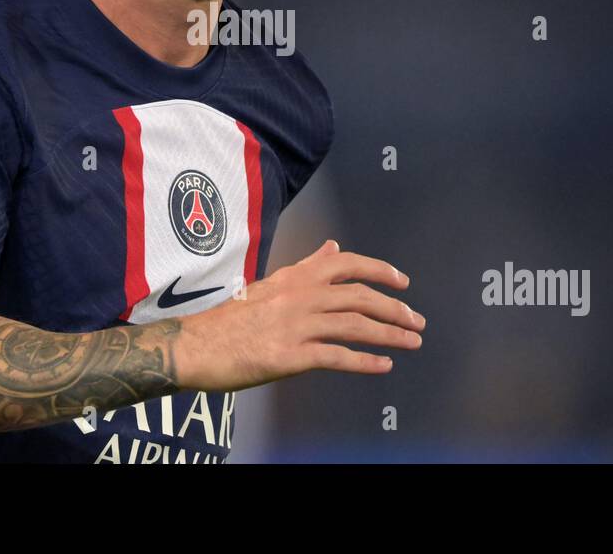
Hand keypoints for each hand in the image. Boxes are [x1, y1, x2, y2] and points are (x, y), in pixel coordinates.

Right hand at [174, 239, 424, 391]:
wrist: (194, 346)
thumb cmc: (230, 320)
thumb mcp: (270, 285)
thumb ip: (307, 267)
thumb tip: (334, 246)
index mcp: (293, 278)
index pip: (345, 264)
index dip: (379, 270)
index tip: (403, 282)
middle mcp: (297, 296)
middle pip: (359, 296)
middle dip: (394, 308)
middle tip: (417, 320)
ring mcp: (294, 326)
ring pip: (355, 325)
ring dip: (390, 334)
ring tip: (412, 341)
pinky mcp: (289, 356)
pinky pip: (336, 357)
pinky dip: (364, 362)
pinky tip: (384, 367)